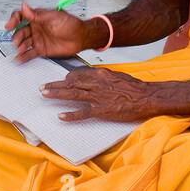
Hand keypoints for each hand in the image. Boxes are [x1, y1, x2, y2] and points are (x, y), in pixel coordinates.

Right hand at [6, 1, 91, 61]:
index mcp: (38, 17)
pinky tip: (18, 60)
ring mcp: (38, 39)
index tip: (9, 25)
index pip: (21, 16)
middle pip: (20, 31)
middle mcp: (36, 28)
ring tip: (19, 50)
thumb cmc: (71, 24)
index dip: (14, 20)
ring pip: (23, 43)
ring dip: (19, 46)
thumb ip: (38, 14)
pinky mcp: (41, 49)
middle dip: (17, 36)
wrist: (81, 38)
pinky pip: (30, 53)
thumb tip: (24, 6)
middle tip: (17, 42)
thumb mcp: (54, 17)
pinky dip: (23, 57)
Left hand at [40, 67, 156, 122]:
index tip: (61, 81)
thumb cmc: (134, 88)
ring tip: (45, 95)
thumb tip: (91, 77)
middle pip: (71, 83)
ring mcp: (98, 97)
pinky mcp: (102, 110)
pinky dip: (71, 114)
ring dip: (57, 94)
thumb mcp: (117, 76)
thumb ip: (102, 77)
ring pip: (73, 94)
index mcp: (100, 74)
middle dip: (55, 85)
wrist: (147, 97)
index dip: (67, 78)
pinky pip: (83, 112)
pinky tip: (61, 116)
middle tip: (43, 87)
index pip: (78, 74)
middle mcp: (97, 83)